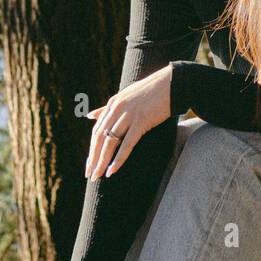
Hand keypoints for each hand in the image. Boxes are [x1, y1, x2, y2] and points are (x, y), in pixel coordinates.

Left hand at [85, 62, 172, 181]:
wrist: (171, 84)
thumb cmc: (150, 91)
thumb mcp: (125, 97)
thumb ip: (106, 108)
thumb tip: (89, 116)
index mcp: (112, 104)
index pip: (96, 131)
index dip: (92, 149)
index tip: (89, 164)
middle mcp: (117, 109)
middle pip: (99, 138)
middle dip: (93, 158)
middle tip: (89, 175)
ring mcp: (128, 115)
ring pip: (110, 142)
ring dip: (102, 161)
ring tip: (97, 176)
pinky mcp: (141, 121)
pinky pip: (126, 144)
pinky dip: (118, 159)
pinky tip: (112, 170)